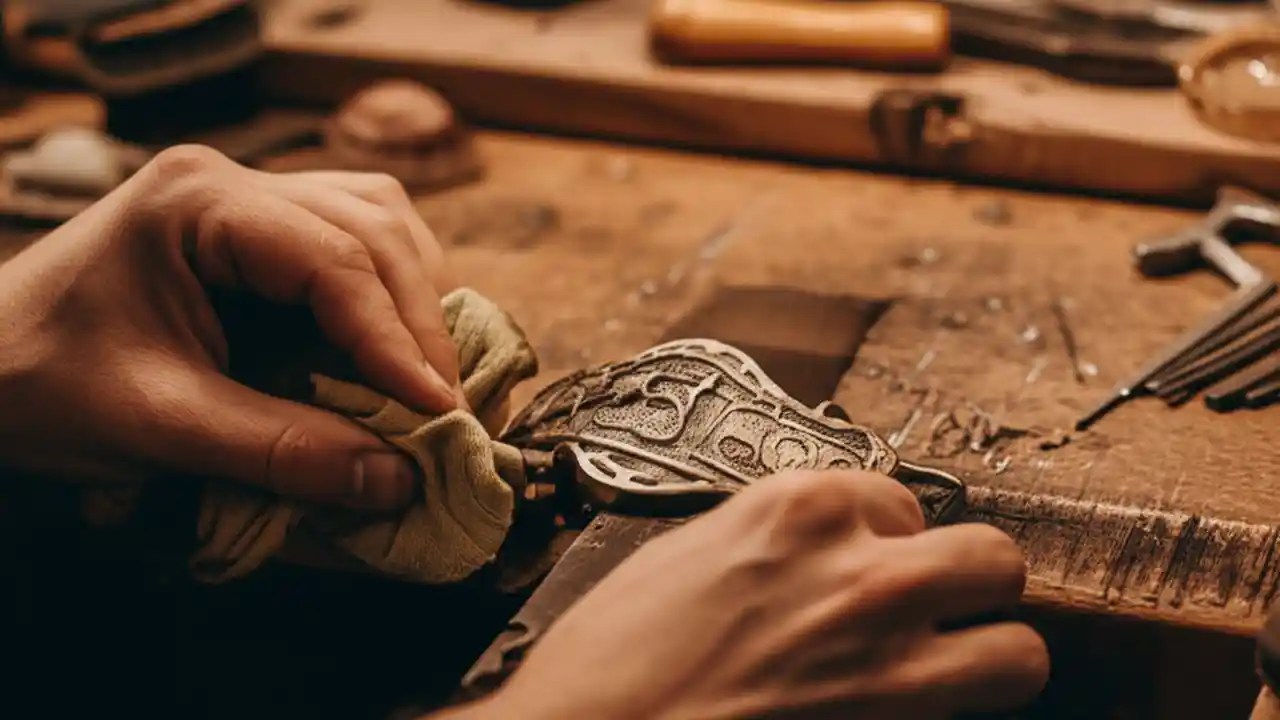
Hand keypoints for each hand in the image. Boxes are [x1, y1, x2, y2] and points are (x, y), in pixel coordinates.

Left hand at [0, 145, 459, 508]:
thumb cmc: (40, 386)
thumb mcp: (157, 425)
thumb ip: (280, 452)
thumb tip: (399, 482)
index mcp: (198, 202)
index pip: (334, 259)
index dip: (396, 339)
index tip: (439, 411)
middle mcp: (231, 183)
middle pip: (372, 226)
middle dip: (416, 319)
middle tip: (445, 406)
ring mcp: (246, 200)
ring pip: (374, 222)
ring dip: (411, 297)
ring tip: (426, 376)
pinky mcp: (254, 235)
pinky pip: (351, 243)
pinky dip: (385, 297)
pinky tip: (389, 348)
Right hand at [487, 471, 1048, 718]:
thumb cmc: (610, 657)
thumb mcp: (689, 553)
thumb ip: (775, 538)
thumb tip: (822, 550)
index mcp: (800, 508)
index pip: (904, 502)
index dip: (887, 540)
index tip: (866, 566)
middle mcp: (861, 572)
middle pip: (994, 559)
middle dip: (971, 583)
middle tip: (936, 608)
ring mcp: (888, 662)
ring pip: (1019, 652)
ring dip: (990, 660)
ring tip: (948, 672)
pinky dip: (945, 719)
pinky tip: (889, 717)